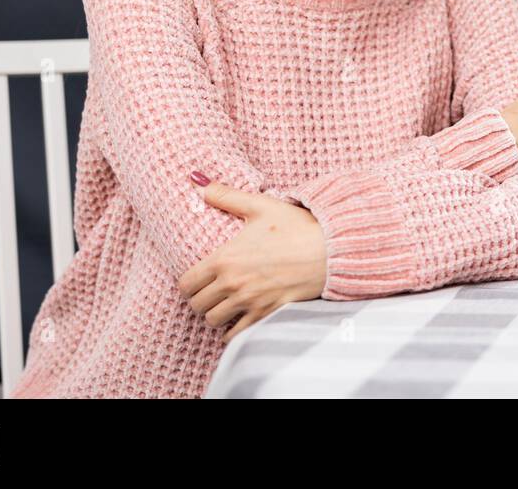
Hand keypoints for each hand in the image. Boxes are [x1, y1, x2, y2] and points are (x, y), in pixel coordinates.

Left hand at [177, 182, 326, 343]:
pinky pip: (236, 334)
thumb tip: (198, 182)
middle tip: (210, 292)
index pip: (186, 284)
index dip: (188, 283)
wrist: (330, 249)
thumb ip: (227, 196)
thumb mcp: (261, 205)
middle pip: (197, 305)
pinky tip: (238, 319)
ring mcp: (249, 302)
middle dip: (200, 299)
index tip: (197, 280)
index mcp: (224, 258)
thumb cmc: (296, 225)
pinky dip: (232, 331)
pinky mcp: (266, 314)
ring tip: (223, 305)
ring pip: (213, 321)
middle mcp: (232, 284)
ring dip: (215, 314)